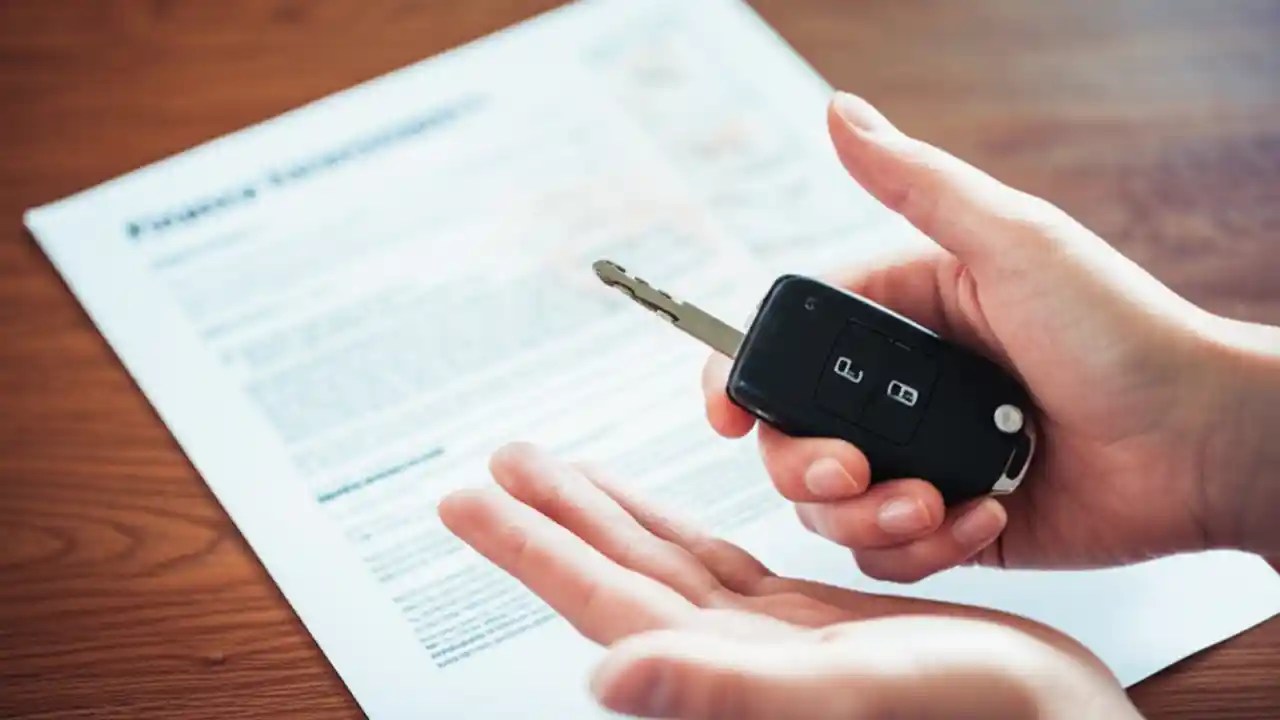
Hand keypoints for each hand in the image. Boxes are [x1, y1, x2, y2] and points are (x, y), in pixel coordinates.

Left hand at [439, 443, 1140, 719]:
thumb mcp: (852, 692)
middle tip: (495, 463)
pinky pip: (722, 564)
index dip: (530, 548)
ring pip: (664, 561)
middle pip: (617, 571)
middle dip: (553, 515)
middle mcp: (730, 659)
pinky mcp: (809, 625)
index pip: (602, 600)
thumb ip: (730, 688)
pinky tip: (658, 511)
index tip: (465, 501)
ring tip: (551, 467)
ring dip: (607, 511)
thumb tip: (608, 679)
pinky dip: (681, 530)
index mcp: (724, 672)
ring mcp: (768, 640)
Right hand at [702, 91, 1279, 580]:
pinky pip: (887, 553)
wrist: (1202, 443)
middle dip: (808, 466)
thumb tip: (839, 112)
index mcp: (903, 316)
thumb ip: (917, 185)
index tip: (728, 417)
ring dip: (869, 514)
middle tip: (853, 471)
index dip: (743, 383)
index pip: (792, 346)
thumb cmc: (1123, 330)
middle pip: (793, 437)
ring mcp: (923, 458)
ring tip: (935, 502)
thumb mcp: (1014, 241)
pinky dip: (922, 548)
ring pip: (830, 506)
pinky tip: (984, 518)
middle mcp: (900, 390)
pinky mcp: (950, 525)